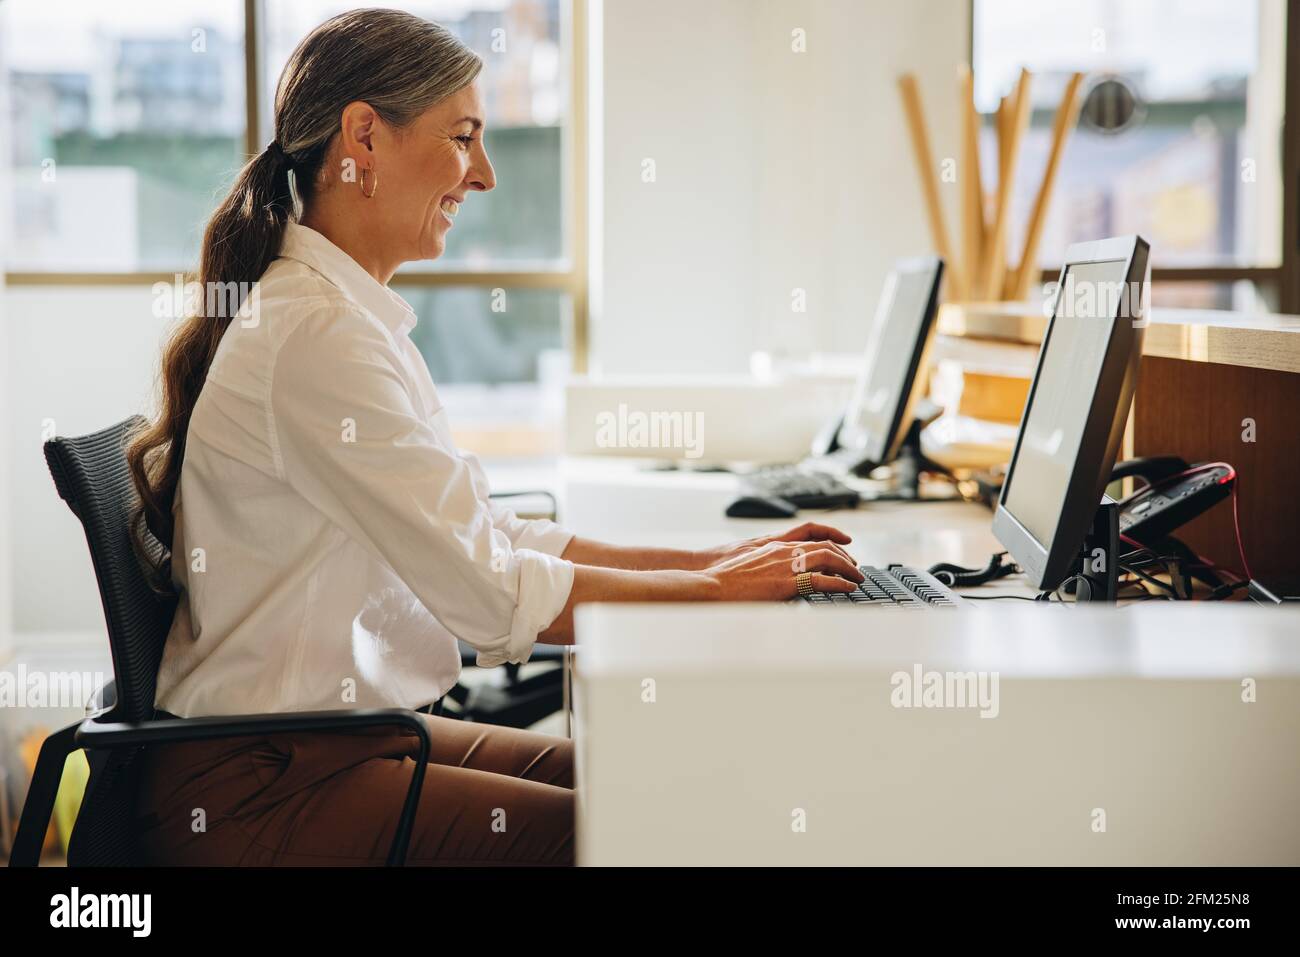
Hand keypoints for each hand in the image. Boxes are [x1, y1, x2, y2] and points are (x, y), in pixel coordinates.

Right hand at [696, 522, 857, 570]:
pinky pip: (821, 580)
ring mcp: (785, 565)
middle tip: (855, 568)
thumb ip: (766, 567)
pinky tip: (847, 588)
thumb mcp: (748, 565)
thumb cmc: (722, 577)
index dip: (832, 537)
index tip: (845, 544)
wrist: (709, 583)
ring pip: (827, 558)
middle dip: (845, 556)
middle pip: (825, 545)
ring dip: (847, 568)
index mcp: (775, 545)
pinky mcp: (785, 582)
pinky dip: (839, 583)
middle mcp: (783, 550)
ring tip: (857, 578)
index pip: (811, 534)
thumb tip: (777, 578)